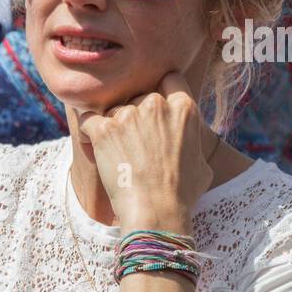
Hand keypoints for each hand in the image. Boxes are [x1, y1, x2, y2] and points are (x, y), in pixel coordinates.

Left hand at [74, 73, 213, 231]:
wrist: (156, 213)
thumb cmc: (182, 193)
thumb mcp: (202, 162)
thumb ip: (191, 138)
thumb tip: (186, 135)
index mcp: (184, 108)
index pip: (170, 78)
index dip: (162, 90)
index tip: (156, 107)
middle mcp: (156, 104)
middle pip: (140, 94)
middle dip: (137, 112)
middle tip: (135, 139)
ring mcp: (128, 114)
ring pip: (115, 108)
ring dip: (115, 124)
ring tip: (120, 153)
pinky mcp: (104, 129)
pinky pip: (89, 119)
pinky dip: (90, 130)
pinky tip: (95, 144)